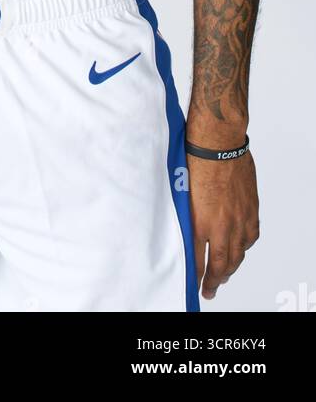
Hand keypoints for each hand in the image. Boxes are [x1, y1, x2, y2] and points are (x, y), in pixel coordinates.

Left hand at [188, 149, 259, 300]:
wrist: (218, 142)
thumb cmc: (194, 160)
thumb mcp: (182, 192)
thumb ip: (186, 214)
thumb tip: (185, 227)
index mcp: (200, 222)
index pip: (198, 258)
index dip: (196, 274)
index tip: (194, 283)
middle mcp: (221, 225)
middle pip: (221, 263)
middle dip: (214, 280)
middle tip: (210, 290)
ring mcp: (239, 218)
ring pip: (238, 253)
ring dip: (231, 267)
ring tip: (225, 275)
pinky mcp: (251, 209)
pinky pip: (250, 236)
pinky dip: (245, 247)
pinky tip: (241, 249)